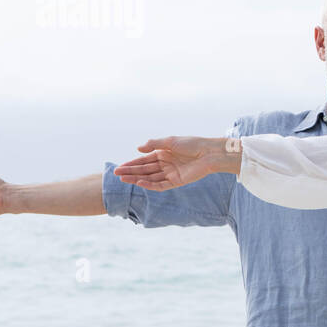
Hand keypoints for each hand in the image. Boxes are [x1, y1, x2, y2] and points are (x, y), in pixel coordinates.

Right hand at [113, 136, 233, 189]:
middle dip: (131, 172)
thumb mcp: (170, 141)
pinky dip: (150, 185)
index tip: (120, 167)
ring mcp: (171, 174)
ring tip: (124, 179)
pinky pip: (161, 185)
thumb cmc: (193, 144)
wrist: (209, 152)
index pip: (144, 160)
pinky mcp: (177, 181)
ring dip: (137, 178)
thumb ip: (154, 144)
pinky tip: (140, 182)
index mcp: (164, 154)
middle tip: (117, 174)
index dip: (132, 164)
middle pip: (145, 170)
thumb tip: (138, 148)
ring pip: (150, 178)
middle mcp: (166, 164)